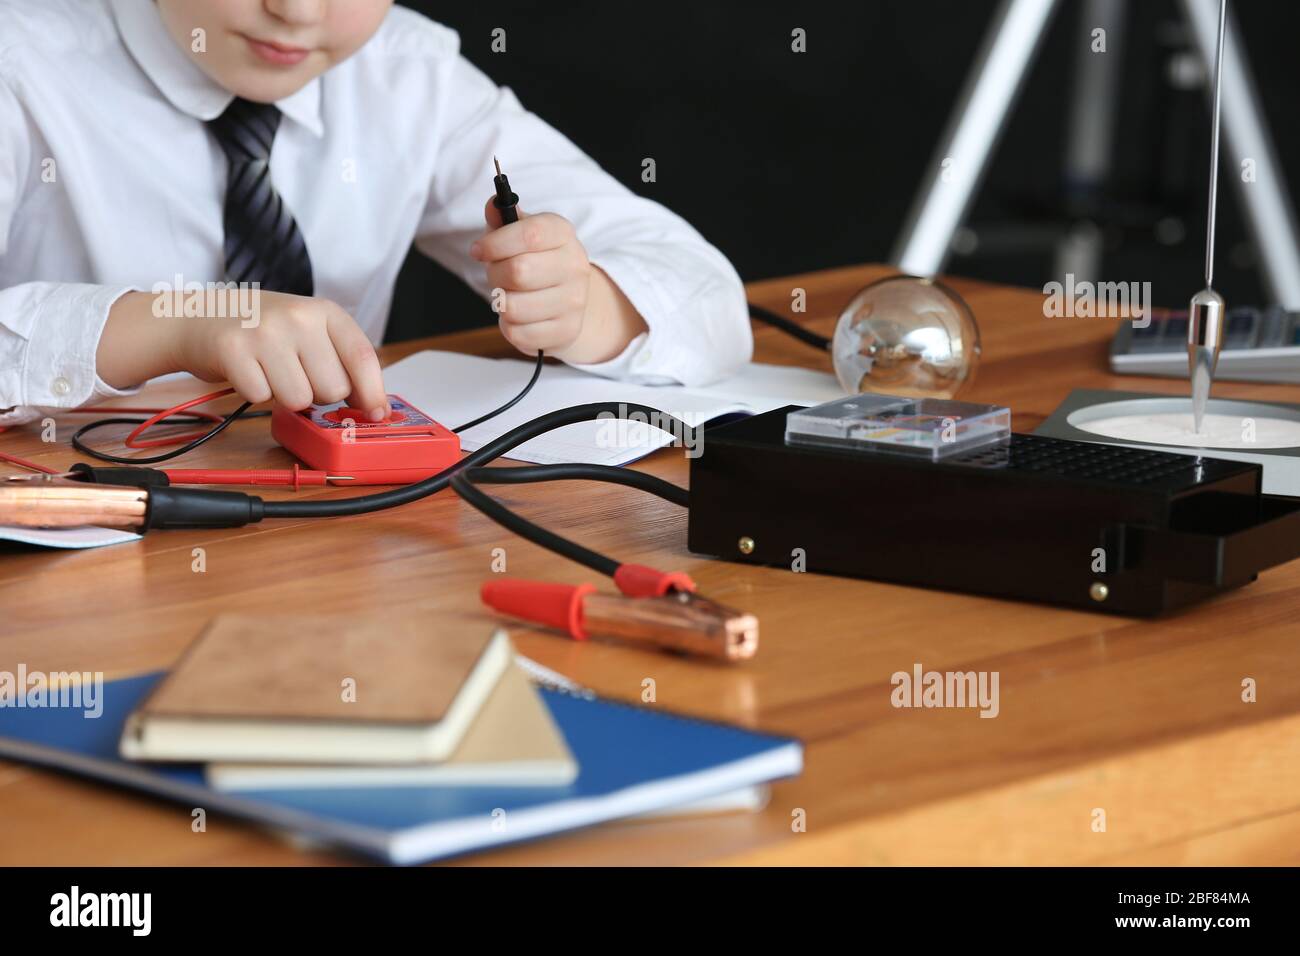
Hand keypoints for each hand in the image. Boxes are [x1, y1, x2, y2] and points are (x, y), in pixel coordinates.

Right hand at [99, 290, 388, 419]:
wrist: (199, 315)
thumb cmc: (264, 330)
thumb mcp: (309, 331)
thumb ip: (341, 361)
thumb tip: (374, 408)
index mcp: (325, 311)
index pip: (363, 357)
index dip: (373, 392)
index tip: (377, 415)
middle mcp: (298, 317)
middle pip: (333, 388)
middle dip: (317, 394)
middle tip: (295, 373)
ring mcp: (265, 331)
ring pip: (299, 399)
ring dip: (285, 397)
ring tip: (270, 371)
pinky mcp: (233, 350)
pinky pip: (261, 398)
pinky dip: (255, 394)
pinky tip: (248, 371)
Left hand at [471, 202, 592, 358]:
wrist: (568, 299)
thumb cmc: (535, 261)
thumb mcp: (518, 233)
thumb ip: (501, 219)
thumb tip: (492, 206)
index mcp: (563, 233)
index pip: (530, 234)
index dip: (495, 243)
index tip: (478, 250)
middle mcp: (575, 265)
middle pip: (518, 272)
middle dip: (494, 275)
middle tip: (497, 276)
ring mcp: (575, 301)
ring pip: (514, 307)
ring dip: (501, 304)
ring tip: (510, 296)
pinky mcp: (566, 331)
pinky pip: (518, 333)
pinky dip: (509, 327)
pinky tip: (520, 317)